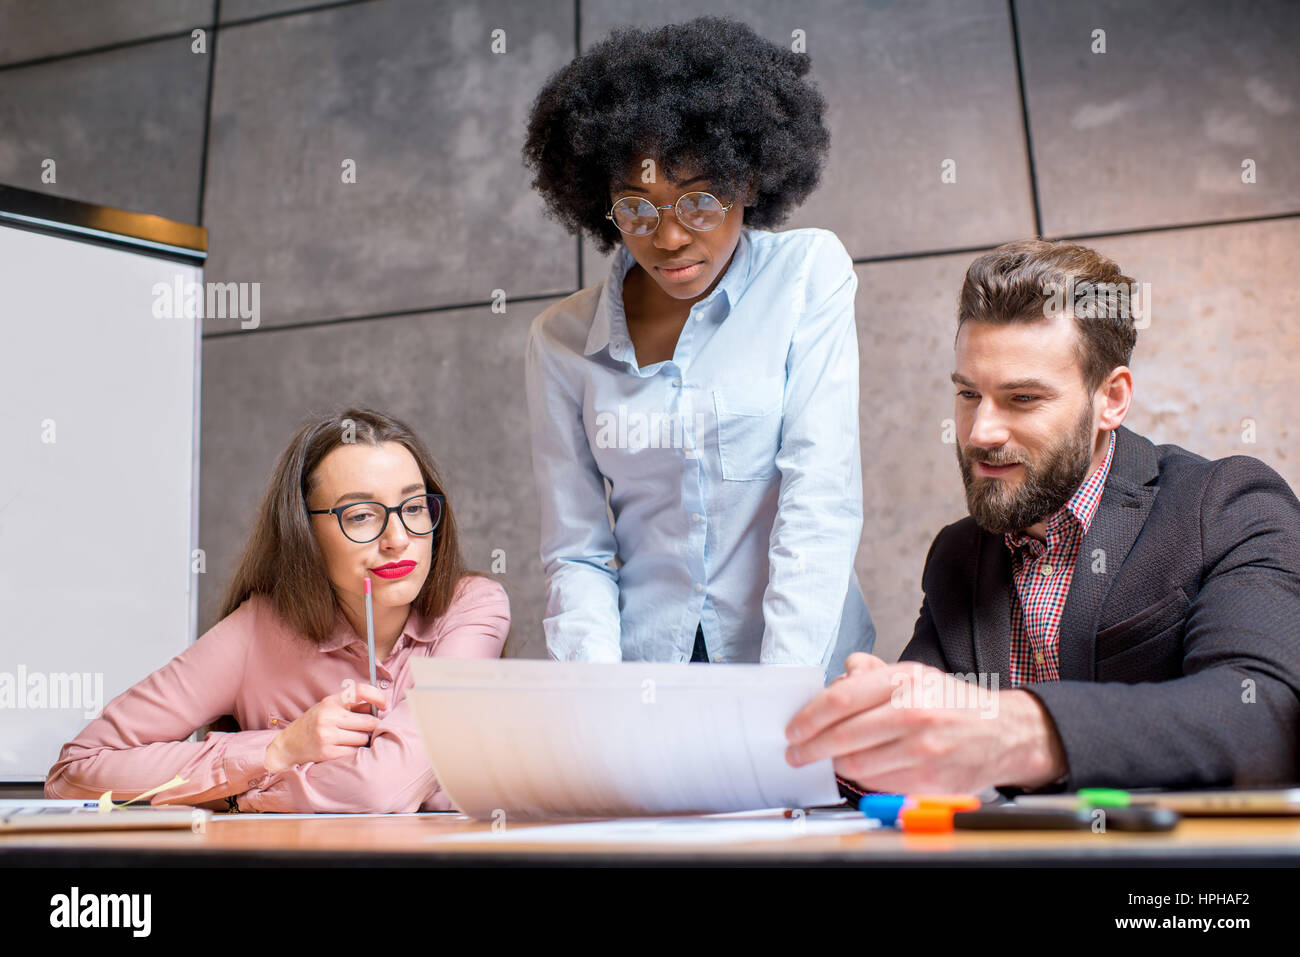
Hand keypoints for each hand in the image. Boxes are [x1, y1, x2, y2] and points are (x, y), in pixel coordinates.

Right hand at [264, 682, 386, 772]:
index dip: (377, 696)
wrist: (287, 746)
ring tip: (353, 740)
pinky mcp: (327, 753)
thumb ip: (351, 707)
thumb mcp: (328, 709)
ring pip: (363, 738)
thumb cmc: (313, 725)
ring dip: (363, 740)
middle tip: (368, 729)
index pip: (360, 691)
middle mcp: (328, 716)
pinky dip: (355, 752)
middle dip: (372, 726)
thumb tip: (379, 708)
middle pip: (368, 721)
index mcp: (330, 702)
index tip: (384, 705)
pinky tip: (346, 749)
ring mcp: (327, 735)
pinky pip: (354, 752)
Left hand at [785, 661, 1064, 792]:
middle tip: (796, 753)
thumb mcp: (914, 674)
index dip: (810, 717)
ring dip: (836, 764)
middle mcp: (913, 713)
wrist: (1005, 731)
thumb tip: (840, 675)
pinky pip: (878, 783)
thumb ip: (872, 673)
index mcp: (905, 681)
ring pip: (856, 764)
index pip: (841, 699)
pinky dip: (864, 778)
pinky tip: (863, 768)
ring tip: (831, 759)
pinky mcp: (928, 780)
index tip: (794, 729)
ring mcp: (921, 749)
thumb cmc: (953, 703)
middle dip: (810, 748)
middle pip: (843, 736)